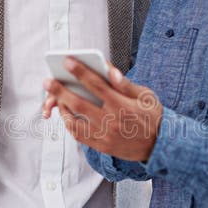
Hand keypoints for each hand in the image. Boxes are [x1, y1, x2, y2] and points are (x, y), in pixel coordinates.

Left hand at [42, 59, 162, 160]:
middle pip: (79, 103)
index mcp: (122, 105)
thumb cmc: (152, 116)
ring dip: (63, 109)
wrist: (160, 146)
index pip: (96, 84)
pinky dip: (70, 124)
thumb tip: (109, 70)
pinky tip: (67, 115)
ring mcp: (105, 136)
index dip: (80, 71)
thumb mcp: (145, 95)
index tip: (67, 61)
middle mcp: (111, 121)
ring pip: (75, 122)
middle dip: (60, 91)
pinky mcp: (102, 147)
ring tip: (56, 99)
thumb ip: (125, 83)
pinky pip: (79, 136)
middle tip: (48, 81)